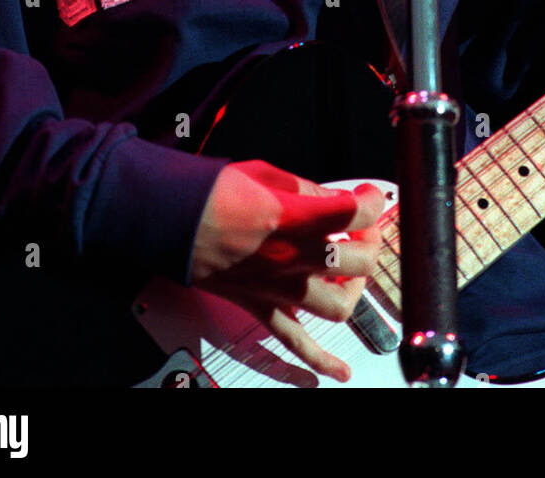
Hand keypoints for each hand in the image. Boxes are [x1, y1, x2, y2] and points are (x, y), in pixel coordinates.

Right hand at [190, 159, 385, 381]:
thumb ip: (305, 189)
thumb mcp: (266, 174)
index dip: (372, 201)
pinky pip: (295, 342)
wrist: (172, 219)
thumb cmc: (211, 193)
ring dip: (355, 290)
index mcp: (295, 219)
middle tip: (364, 230)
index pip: (356, 215)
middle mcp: (292, 259)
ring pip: (338, 307)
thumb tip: (329, 198)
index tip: (369, 195)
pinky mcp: (261, 306)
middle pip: (358, 263)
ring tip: (352, 275)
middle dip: (371, 242)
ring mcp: (278, 288)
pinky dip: (320, 361)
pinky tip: (339, 371)